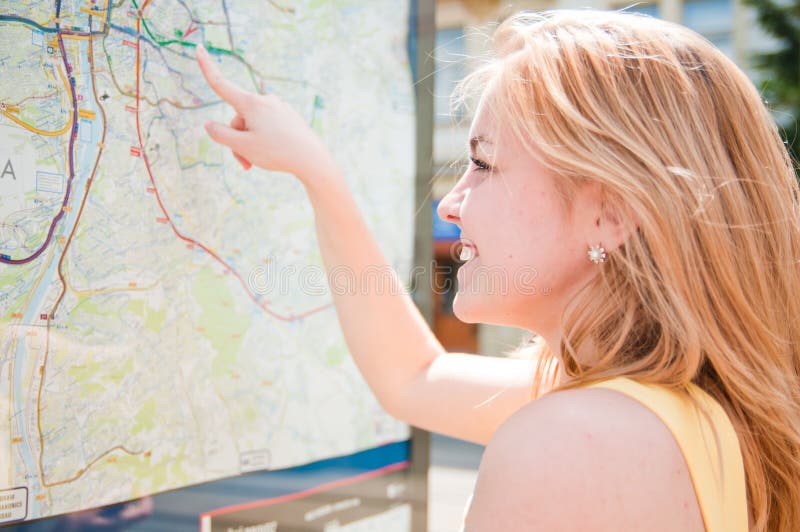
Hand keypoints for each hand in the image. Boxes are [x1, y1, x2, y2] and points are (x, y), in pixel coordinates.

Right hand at [196, 44, 335, 181]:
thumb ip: (221, 135)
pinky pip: (268, 126)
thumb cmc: (276, 152)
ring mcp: (278, 107)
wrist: (311, 159)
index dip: (207, 67)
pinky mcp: (288, 116)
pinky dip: (265, 139)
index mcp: (251, 103)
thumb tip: (209, 125)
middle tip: (246, 163)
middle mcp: (265, 100)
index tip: (198, 48)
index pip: (221, 84)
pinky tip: (274, 152)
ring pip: (253, 125)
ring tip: (259, 161)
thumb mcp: (243, 146)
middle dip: (237, 139)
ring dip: (251, 142)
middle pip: (238, 118)